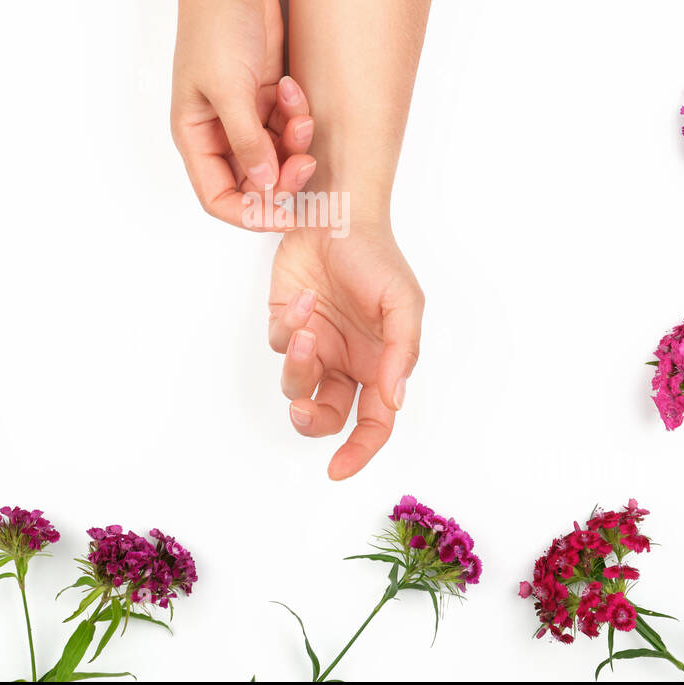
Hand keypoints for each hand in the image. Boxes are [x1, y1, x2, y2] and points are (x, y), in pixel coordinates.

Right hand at [170, 0, 316, 228]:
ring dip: (294, 142)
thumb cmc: (215, 24)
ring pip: (277, 155)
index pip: (218, 197)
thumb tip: (264, 187)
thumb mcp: (229, 88)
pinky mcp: (265, 97)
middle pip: (253, 182)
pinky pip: (288, 126)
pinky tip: (292, 88)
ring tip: (298, 111)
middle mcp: (218, 131)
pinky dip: (296, 116)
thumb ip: (247, 142)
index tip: (283, 213)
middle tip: (305, 161)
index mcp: (195, 136)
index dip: (250, 213)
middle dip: (282, 176)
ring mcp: (243, 115)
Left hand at [268, 223, 423, 479]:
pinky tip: (304, 300)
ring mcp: (315, 344)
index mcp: (379, 365)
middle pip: (327, 416)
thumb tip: (394, 401)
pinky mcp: (286, 323)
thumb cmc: (377, 257)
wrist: (338, 215)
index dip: (358, 452)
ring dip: (299, 366)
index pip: (373, 424)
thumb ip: (401, 354)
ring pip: (297, 385)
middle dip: (312, 421)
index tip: (338, 469)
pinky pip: (280, 344)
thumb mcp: (403, 303)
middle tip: (303, 409)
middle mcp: (346, 362)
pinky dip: (290, 327)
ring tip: (309, 331)